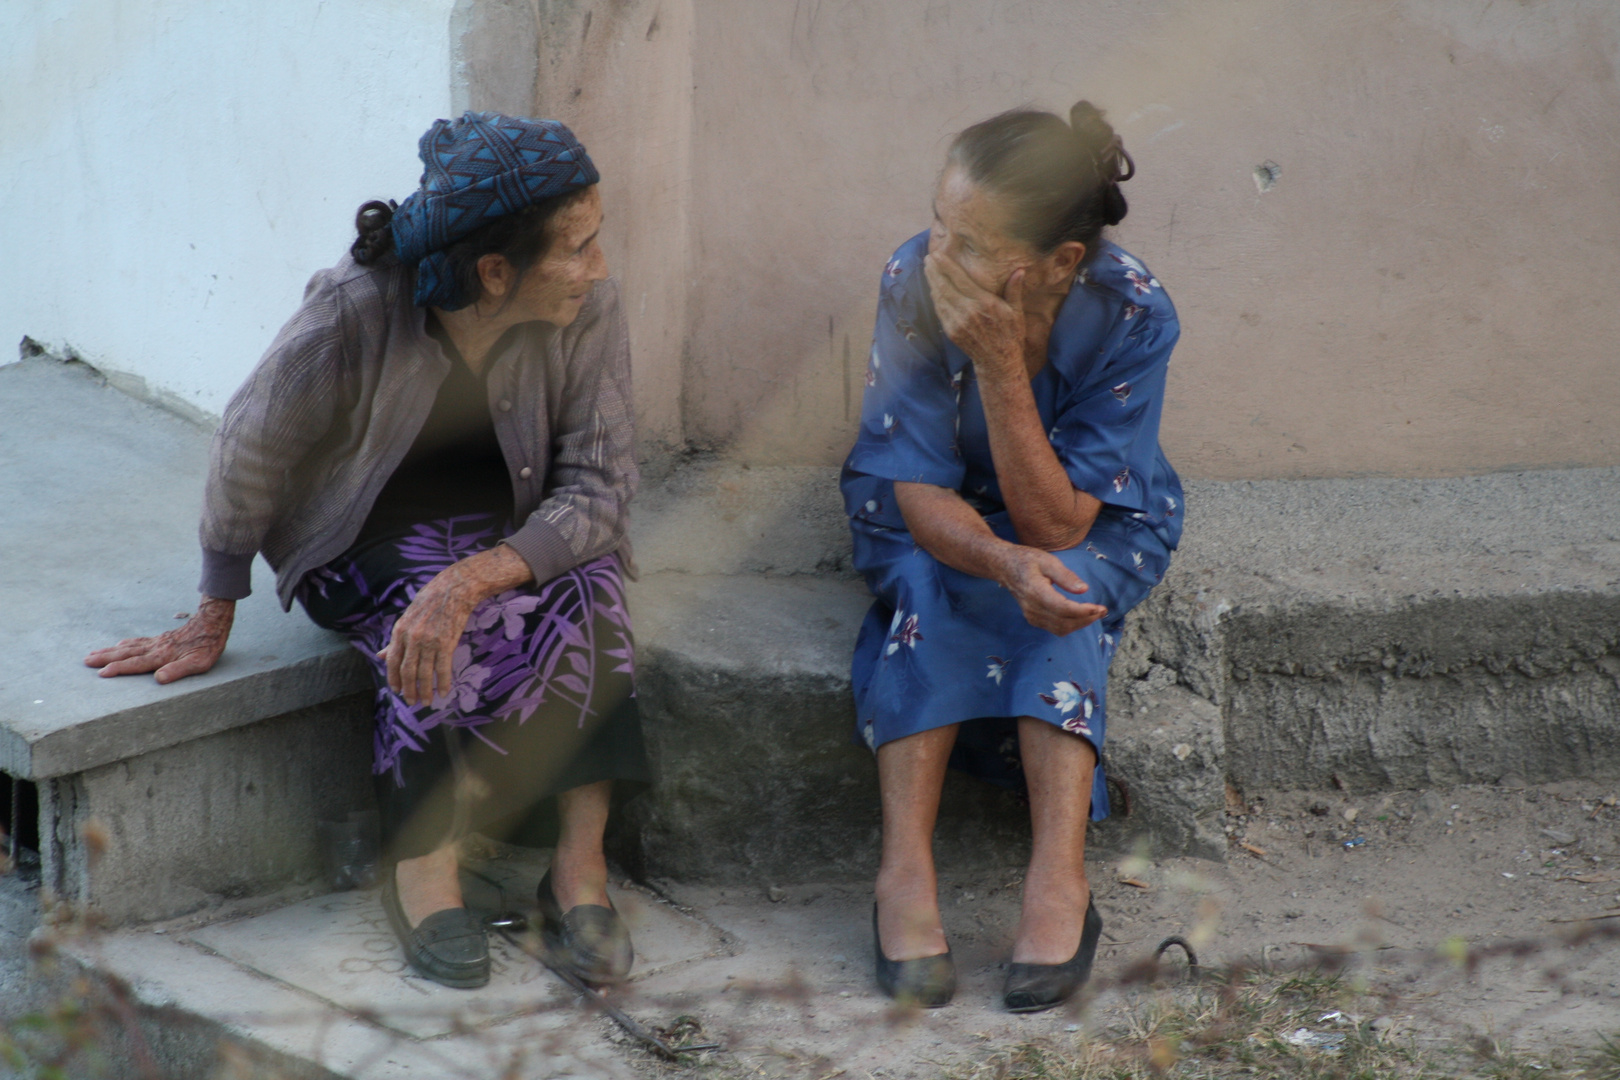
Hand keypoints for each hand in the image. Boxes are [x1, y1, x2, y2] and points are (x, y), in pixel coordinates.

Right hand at [84, 596, 235, 682]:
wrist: (212, 623)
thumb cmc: (207, 646)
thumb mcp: (198, 663)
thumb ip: (178, 670)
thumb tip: (159, 679)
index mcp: (162, 656)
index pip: (136, 664)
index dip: (119, 669)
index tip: (101, 674)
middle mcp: (155, 648)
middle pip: (126, 653)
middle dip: (105, 658)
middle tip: (86, 661)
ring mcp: (156, 642)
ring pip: (128, 646)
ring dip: (110, 651)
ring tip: (93, 654)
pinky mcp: (161, 638)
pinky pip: (137, 641)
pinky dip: (124, 643)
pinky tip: (118, 644)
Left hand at [379, 568, 478, 707]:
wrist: (453, 589)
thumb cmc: (430, 601)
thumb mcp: (407, 618)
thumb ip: (395, 640)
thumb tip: (380, 656)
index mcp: (400, 631)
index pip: (393, 661)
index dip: (394, 678)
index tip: (397, 691)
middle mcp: (412, 638)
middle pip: (408, 671)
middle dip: (409, 690)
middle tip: (411, 702)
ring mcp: (429, 642)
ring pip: (424, 673)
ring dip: (425, 691)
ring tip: (426, 702)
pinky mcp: (446, 643)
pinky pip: (443, 669)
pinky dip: (443, 683)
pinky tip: (444, 693)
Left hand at [924, 250, 1025, 377]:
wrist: (998, 361)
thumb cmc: (1010, 334)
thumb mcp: (1016, 311)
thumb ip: (1014, 289)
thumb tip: (1020, 270)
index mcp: (984, 303)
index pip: (960, 279)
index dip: (947, 266)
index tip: (938, 254)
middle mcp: (968, 312)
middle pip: (945, 286)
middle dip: (935, 271)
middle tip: (928, 257)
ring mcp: (957, 323)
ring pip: (939, 297)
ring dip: (932, 282)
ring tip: (928, 268)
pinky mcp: (951, 331)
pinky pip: (939, 310)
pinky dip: (934, 297)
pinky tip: (933, 287)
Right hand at [993, 546, 1107, 635]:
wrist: (1004, 567)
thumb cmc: (1027, 560)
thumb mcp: (1048, 561)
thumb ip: (1066, 576)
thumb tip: (1084, 589)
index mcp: (1036, 592)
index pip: (1063, 609)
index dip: (1083, 611)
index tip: (1100, 607)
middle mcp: (1032, 608)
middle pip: (1064, 622)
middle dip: (1087, 619)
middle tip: (1103, 611)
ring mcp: (1031, 615)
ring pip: (1061, 629)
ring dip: (1080, 624)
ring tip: (1096, 614)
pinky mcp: (1032, 619)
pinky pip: (1055, 628)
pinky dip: (1071, 625)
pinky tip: (1081, 616)